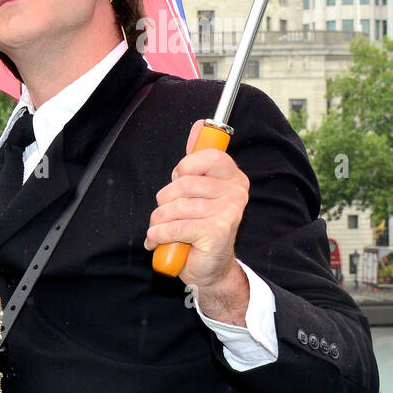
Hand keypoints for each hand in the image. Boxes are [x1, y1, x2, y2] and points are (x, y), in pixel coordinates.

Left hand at [145, 120, 250, 323]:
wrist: (208, 268)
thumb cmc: (198, 227)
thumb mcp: (196, 190)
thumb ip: (197, 159)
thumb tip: (200, 124)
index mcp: (233, 177)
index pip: (204, 156)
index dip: (182, 170)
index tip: (179, 182)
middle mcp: (236, 191)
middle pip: (181, 184)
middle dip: (163, 202)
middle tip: (166, 215)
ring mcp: (229, 211)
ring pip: (174, 207)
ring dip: (158, 222)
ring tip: (162, 230)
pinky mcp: (217, 231)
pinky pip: (173, 226)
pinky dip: (158, 235)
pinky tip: (158, 241)